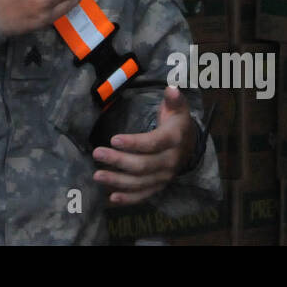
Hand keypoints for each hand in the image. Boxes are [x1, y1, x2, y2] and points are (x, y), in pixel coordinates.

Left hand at [91, 86, 196, 205]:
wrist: (189, 144)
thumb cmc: (177, 122)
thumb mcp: (178, 108)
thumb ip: (174, 99)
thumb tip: (172, 88)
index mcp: (174, 140)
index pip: (153, 143)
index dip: (134, 143)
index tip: (113, 139)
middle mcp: (170, 161)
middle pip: (143, 165)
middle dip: (118, 161)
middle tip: (97, 153)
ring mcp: (164, 176)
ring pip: (140, 182)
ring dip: (118, 181)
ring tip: (97, 175)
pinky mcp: (158, 186)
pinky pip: (143, 195)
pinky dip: (128, 199)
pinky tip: (111, 198)